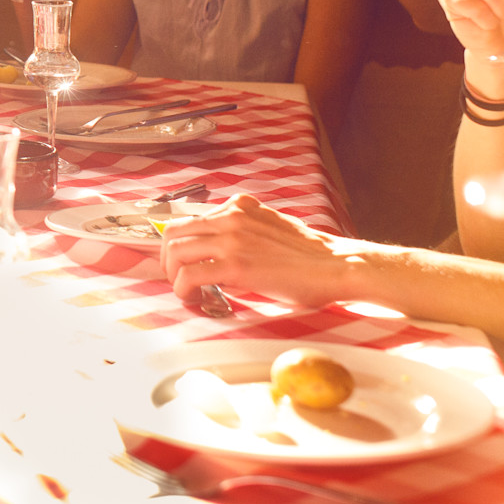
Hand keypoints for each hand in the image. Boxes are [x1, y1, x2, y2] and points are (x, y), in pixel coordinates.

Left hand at [159, 194, 356, 308]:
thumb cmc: (309, 254)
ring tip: (185, 290)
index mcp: (238, 206)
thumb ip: (242, 230)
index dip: (177, 243)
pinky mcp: (235, 264)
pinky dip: (182, 289)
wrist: (335, 265)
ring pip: (176, 252)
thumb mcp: (269, 227)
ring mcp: (231, 238)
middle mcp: (230, 216)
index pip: (189, 219)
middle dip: (167, 258)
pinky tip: (193, 297)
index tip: (178, 260)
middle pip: (174, 232)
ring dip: (173, 275)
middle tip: (175, 277)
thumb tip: (218, 249)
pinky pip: (189, 275)